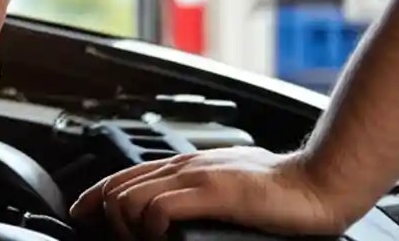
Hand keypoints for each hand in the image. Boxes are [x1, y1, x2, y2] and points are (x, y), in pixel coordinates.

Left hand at [71, 147, 353, 240]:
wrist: (316, 183)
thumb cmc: (279, 188)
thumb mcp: (224, 187)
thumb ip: (195, 194)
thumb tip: (172, 212)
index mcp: (185, 164)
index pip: (124, 175)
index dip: (95, 195)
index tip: (82, 212)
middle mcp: (184, 166)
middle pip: (118, 187)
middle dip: (109, 218)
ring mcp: (196, 177)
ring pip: (131, 198)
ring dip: (128, 226)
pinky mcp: (212, 193)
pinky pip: (159, 209)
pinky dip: (151, 227)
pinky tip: (164, 238)